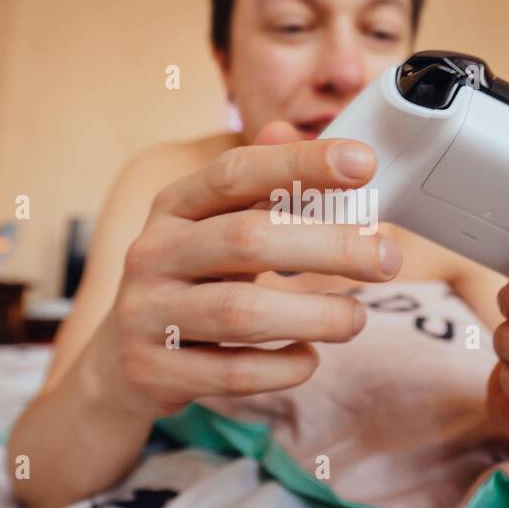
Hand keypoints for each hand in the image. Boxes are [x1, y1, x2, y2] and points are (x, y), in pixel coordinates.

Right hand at [94, 122, 401, 419]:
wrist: (121, 361)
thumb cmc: (189, 282)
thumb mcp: (213, 228)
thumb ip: (261, 187)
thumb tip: (308, 135)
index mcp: (173, 208)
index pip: (236, 172)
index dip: (300, 164)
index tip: (364, 164)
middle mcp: (152, 253)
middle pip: (246, 240)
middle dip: (328, 247)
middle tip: (387, 258)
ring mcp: (147, 314)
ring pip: (240, 314)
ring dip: (314, 316)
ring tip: (356, 318)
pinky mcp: (153, 371)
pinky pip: (232, 372)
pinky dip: (282, 367)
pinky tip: (309, 357)